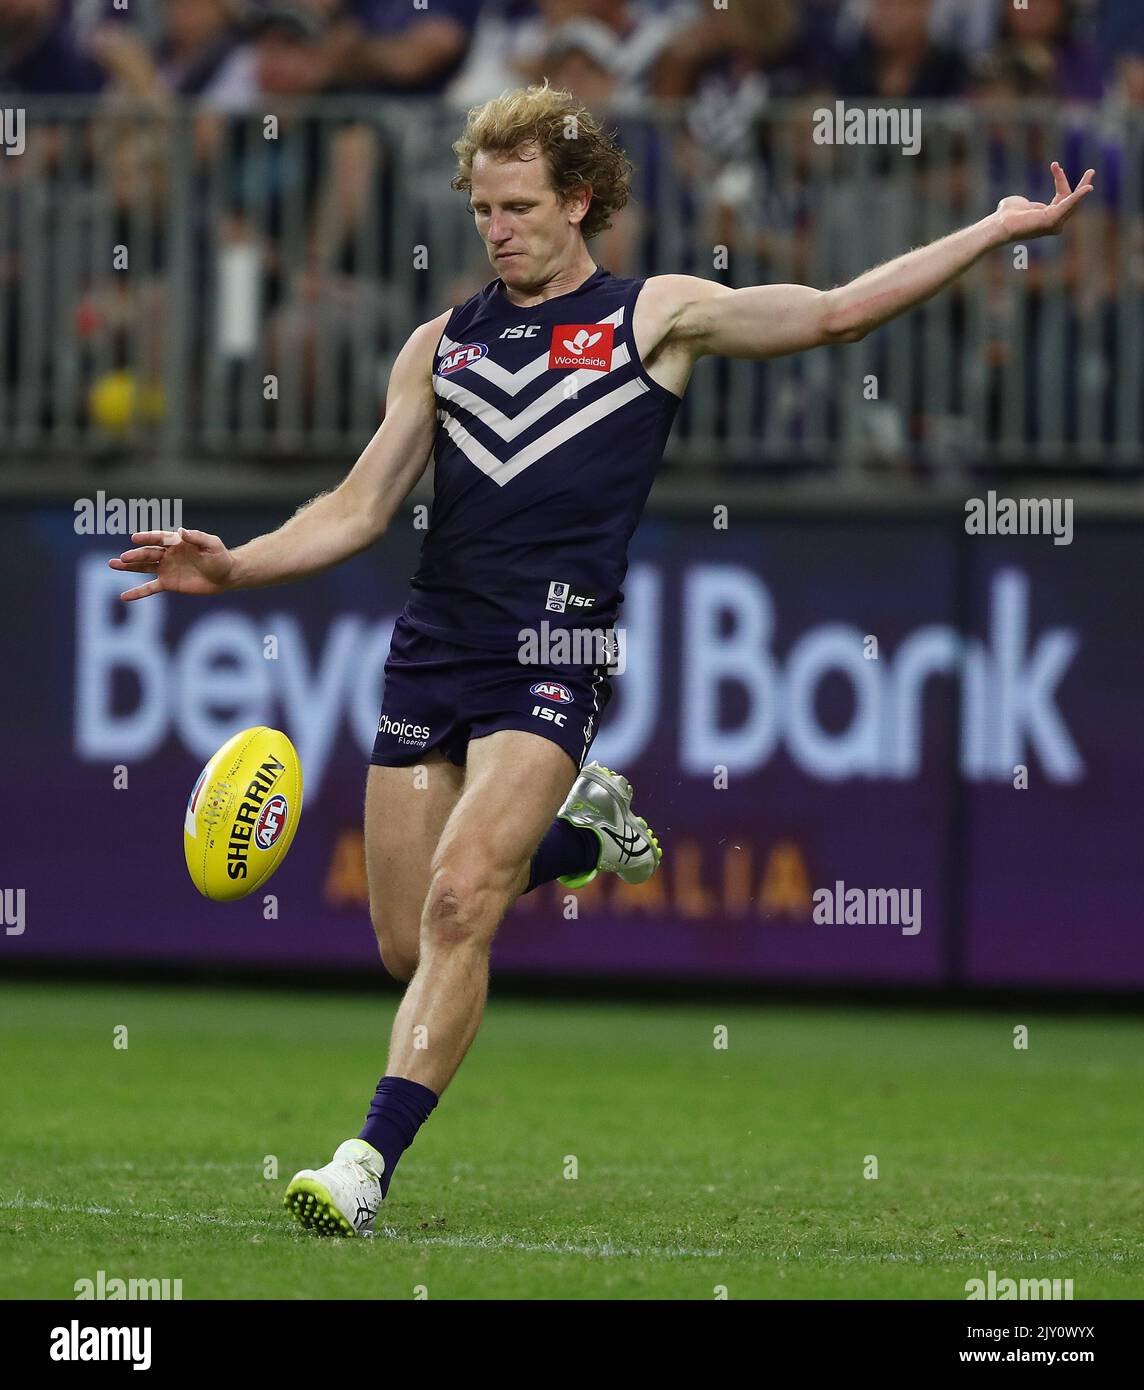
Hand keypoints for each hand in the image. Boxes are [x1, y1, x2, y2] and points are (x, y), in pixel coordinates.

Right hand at [109, 526, 233, 601]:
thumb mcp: (212, 545)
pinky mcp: (168, 583)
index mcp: (176, 542)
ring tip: (112, 564)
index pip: (158, 538)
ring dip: (128, 567)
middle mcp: (167, 554)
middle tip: (122, 558)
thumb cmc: (220, 557)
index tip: (135, 538)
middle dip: (135, 555)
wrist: (225, 575)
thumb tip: (181, 531)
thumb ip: (197, 537)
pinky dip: (138, 592)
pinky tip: (124, 597)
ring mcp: (166, 569)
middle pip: (148, 553)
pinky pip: (150, 588)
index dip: (147, 538)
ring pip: (143, 567)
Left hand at [994, 162, 1094, 241]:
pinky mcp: (1052, 221)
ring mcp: (1054, 224)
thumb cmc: (1005, 215)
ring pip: (1072, 203)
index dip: (1060, 180)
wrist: (1000, 223)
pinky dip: (1077, 197)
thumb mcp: (1019, 203)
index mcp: (1047, 217)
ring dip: (1081, 189)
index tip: (1055, 165)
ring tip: (1090, 173)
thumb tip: (1023, 202)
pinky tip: (1087, 188)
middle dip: (1081, 187)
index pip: (1061, 197)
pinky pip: (1068, 206)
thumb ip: (1026, 203)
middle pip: (1071, 201)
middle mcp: (1053, 223)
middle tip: (1091, 171)